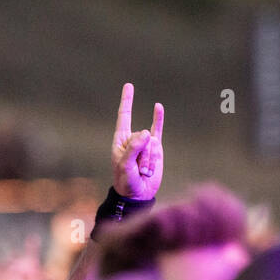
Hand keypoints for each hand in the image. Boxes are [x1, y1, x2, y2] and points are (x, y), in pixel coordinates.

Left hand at [111, 84, 163, 201]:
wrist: (138, 194)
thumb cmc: (126, 181)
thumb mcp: (125, 166)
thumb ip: (134, 148)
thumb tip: (146, 132)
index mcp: (120, 140)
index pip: (124, 116)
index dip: (127, 101)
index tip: (129, 85)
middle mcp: (133, 138)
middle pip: (142, 137)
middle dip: (142, 156)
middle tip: (138, 171)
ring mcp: (145, 143)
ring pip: (153, 144)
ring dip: (150, 161)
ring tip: (144, 172)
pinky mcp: (156, 148)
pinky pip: (159, 131)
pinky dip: (159, 119)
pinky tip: (158, 107)